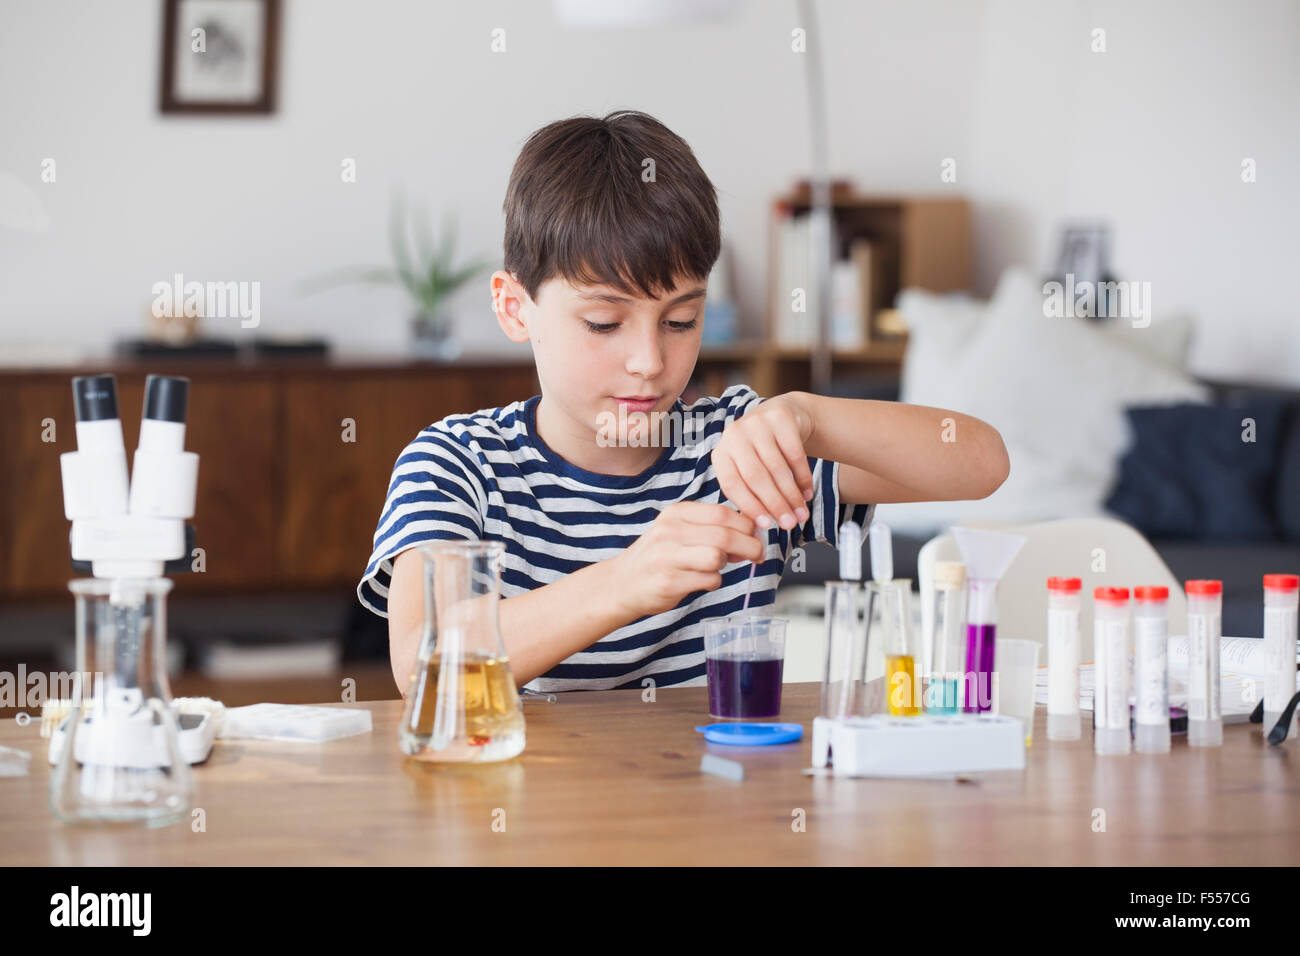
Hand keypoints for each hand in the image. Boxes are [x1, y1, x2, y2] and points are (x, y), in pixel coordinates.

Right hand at [609, 502, 764, 618]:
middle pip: (725, 535)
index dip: (747, 525)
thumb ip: (711, 528)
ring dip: (725, 565)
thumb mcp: (678, 530)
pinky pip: (709, 580)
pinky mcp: (669, 582)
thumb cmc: (659, 556)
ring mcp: (667, 557)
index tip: (756, 536)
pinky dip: (713, 582)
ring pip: (717, 557)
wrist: (623, 582)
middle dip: (750, 546)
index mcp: (676, 513)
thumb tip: (752, 534)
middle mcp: (670, 531)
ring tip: (715, 567)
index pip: (723, 512)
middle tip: (757, 555)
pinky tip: (700, 580)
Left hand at [712, 392, 815, 530]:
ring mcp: (757, 423)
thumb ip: (748, 493)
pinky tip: (808, 493)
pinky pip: (794, 454)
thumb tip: (760, 528)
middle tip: (790, 524)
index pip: (732, 484)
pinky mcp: (780, 417)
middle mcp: (734, 435)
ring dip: (792, 495)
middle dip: (775, 504)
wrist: (782, 415)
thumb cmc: (761, 452)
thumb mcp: (745, 468)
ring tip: (802, 514)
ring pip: (777, 467)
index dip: (750, 507)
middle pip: (755, 477)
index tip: (767, 526)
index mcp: (721, 453)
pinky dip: (803, 478)